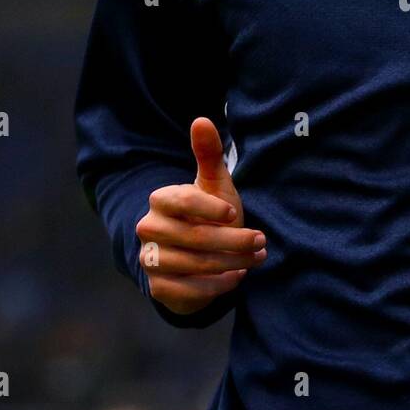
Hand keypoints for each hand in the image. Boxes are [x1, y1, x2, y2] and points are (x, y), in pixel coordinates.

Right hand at [135, 117, 266, 314]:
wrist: (195, 257)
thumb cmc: (209, 215)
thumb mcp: (213, 185)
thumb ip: (209, 154)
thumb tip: (202, 119)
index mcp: (160, 200)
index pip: (183, 201)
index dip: (211, 207)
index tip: (234, 212)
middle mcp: (149, 229)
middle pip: (195, 237)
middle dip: (235, 240)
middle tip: (261, 240)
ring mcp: (151, 259)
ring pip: (196, 264)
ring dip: (233, 263)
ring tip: (256, 258)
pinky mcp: (159, 287)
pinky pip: (190, 290)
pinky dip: (218, 285)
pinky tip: (237, 276)